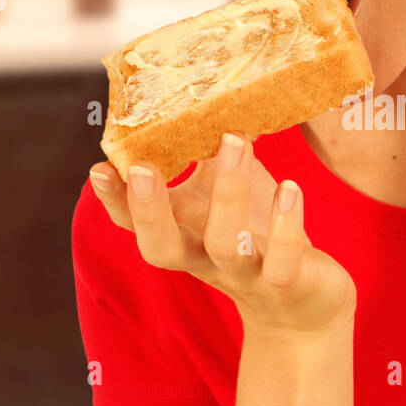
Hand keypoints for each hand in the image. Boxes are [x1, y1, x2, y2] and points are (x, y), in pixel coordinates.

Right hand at [88, 133, 356, 339]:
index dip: (116, 203)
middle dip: (149, 211)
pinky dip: (286, 227)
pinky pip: (283, 263)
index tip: (100, 169)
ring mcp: (246, 276)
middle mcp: (206, 261)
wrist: (305, 305)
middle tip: (142, 168)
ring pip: (227, 246)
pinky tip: (290, 189)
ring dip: (228, 194)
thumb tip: (189, 100)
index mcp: (185, 238)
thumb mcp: (224, 198)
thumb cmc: (259, 236)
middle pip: (162, 249)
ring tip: (236, 142)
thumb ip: (204, 159)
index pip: (137, 226)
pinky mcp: (288, 285)